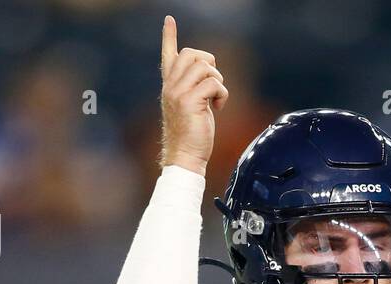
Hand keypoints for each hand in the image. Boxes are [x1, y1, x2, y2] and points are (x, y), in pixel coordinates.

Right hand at [159, 15, 227, 174]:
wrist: (185, 155)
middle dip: (210, 63)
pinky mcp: (190, 102)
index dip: (169, 37)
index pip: (168, 55)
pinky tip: (218, 108)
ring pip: (205, 67)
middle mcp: (171, 86)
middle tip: (214, 82)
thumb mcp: (191, 105)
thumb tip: (208, 72)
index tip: (169, 20)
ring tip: (216, 99)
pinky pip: (214, 84)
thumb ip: (194, 87)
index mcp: (170, 86)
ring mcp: (178, 93)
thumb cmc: (192, 134)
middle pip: (192, 54)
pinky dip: (222, 94)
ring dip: (218, 80)